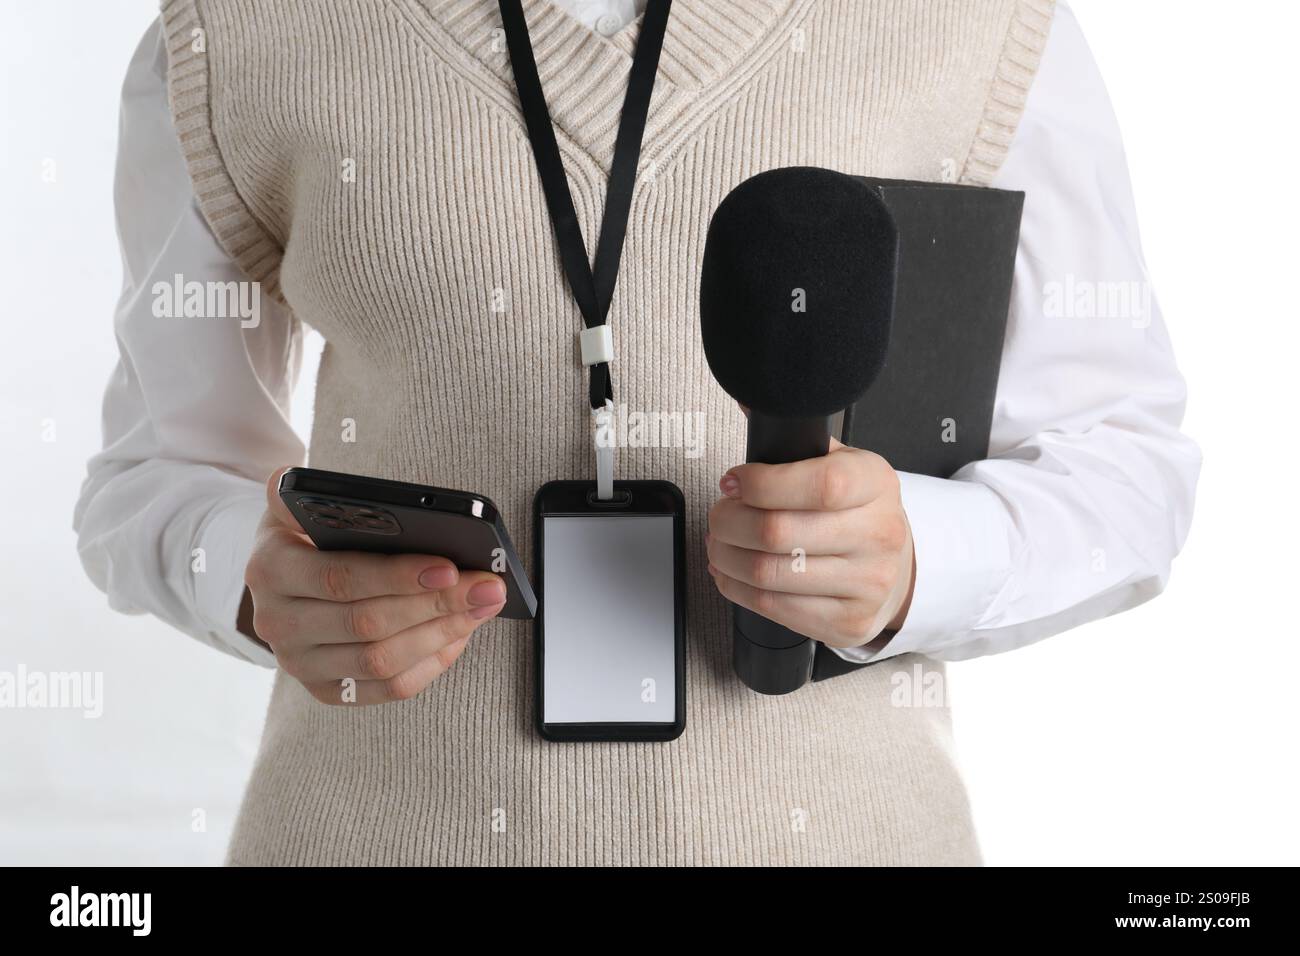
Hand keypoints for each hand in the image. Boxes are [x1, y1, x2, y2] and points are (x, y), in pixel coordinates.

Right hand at [240, 467, 506, 704]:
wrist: (284, 579)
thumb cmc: (308, 535)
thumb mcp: (299, 506)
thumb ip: (305, 492)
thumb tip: (312, 485)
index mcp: (270, 569)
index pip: (341, 578)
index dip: (399, 576)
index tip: (450, 567)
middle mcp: (277, 624)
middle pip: (369, 624)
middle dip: (438, 605)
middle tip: (487, 588)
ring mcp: (300, 663)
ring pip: (382, 662)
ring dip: (441, 635)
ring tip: (481, 608)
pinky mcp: (325, 690)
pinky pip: (388, 689)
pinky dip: (431, 664)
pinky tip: (458, 635)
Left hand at [706, 439, 914, 649]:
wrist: (894, 568)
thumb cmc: (856, 512)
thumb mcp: (841, 464)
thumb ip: (796, 441)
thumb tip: (750, 398)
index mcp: (876, 484)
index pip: (820, 484)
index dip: (763, 483)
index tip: (735, 481)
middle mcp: (879, 534)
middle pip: (779, 532)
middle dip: (729, 521)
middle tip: (719, 514)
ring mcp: (867, 583)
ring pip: (769, 574)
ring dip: (726, 556)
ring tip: (719, 542)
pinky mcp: (848, 622)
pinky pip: (773, 608)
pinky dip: (737, 588)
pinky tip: (731, 572)